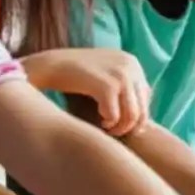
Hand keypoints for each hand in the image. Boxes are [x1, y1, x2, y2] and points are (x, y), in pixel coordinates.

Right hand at [25, 49, 151, 136]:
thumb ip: (123, 87)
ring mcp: (121, 74)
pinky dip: (108, 123)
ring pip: (132, 115)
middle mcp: (131, 66)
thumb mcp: (104, 74)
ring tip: (105, 128)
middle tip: (113, 132)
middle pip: (142, 108)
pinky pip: (115, 116)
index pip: (145, 97)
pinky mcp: (107, 85)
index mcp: (132, 62)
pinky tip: (98, 121)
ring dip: (119, 128)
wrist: (48, 64)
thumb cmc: (74, 76)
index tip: (120, 124)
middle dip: (129, 126)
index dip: (135, 116)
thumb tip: (141, 118)